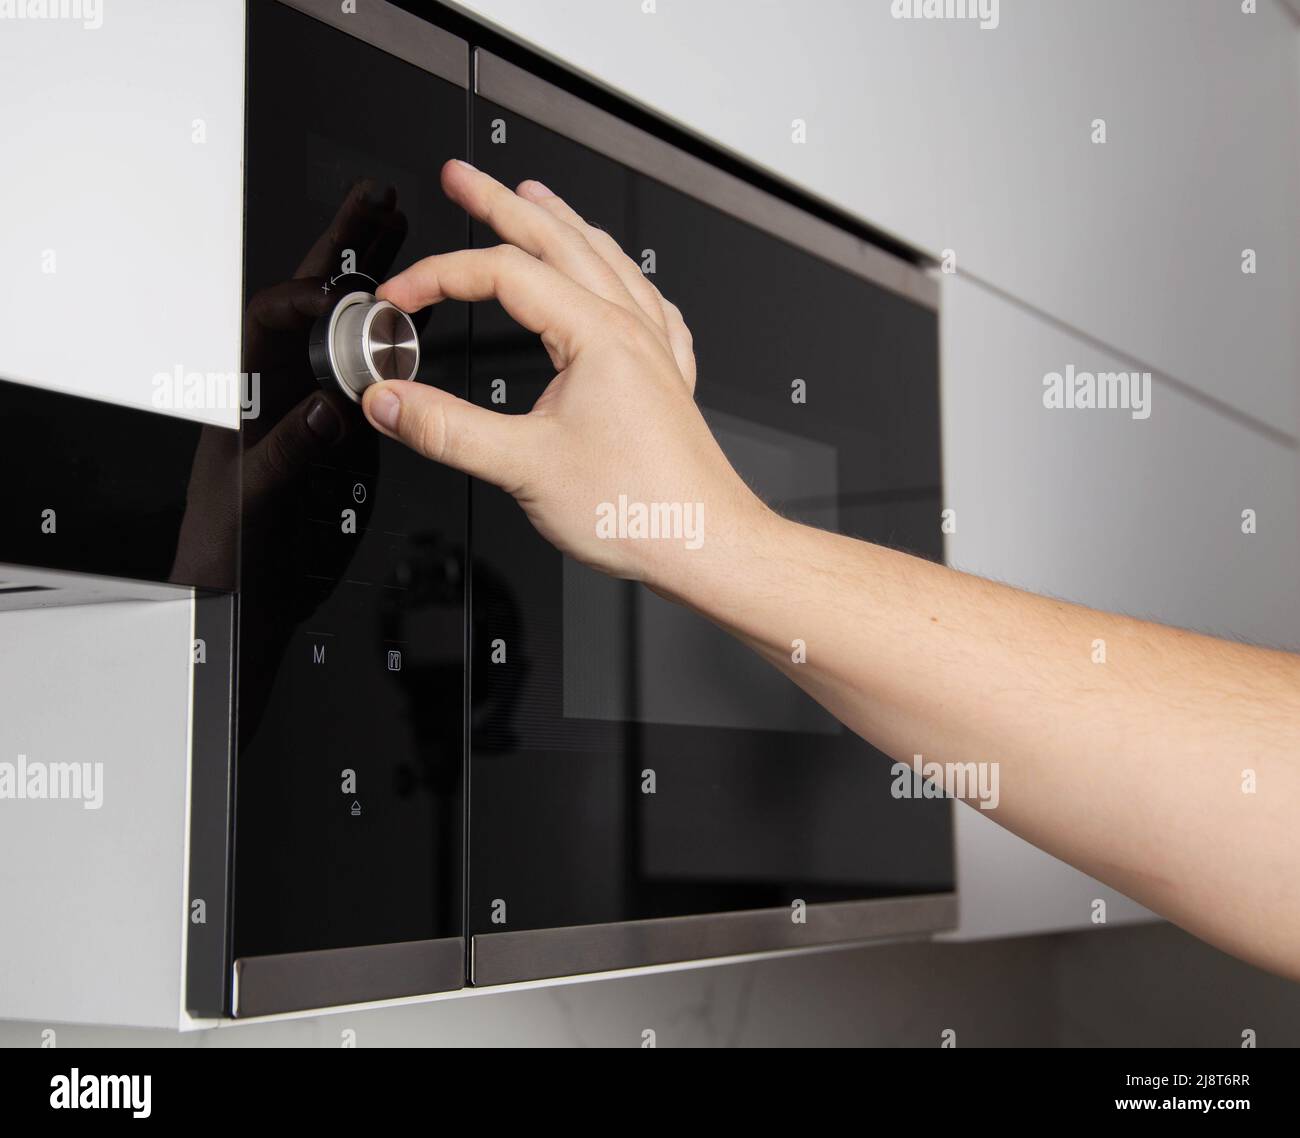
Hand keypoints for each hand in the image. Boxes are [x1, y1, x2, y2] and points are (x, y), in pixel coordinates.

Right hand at [362, 159, 769, 593]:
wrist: (706, 544)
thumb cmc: (640, 509)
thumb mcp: (524, 468)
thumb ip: (447, 430)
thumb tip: (389, 402)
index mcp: (597, 336)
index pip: (504, 274)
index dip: (441, 277)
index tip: (401, 297)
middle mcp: (631, 330)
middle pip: (559, 240)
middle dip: (502, 202)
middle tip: (462, 176)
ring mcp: (654, 350)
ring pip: (607, 260)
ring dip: (564, 224)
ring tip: (535, 198)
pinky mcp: (666, 379)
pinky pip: (648, 303)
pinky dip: (621, 276)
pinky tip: (621, 281)